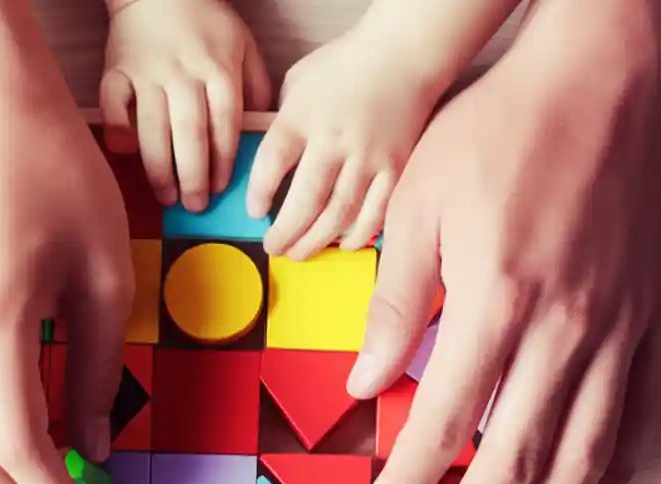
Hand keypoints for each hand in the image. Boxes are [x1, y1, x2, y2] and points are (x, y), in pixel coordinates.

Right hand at [101, 0, 270, 211]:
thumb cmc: (205, 22)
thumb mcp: (243, 45)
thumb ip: (256, 86)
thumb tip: (263, 129)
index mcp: (218, 70)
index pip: (224, 124)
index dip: (223, 161)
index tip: (221, 189)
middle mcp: (183, 74)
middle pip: (190, 132)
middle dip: (193, 174)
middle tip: (195, 206)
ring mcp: (148, 73)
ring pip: (153, 126)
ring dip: (159, 166)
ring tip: (166, 196)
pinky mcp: (117, 70)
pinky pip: (113, 102)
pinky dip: (116, 127)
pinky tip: (123, 153)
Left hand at [247, 33, 437, 259]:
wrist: (404, 53)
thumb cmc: (344, 66)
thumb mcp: (297, 82)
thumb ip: (282, 120)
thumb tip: (268, 161)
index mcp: (302, 116)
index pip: (271, 164)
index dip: (259, 194)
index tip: (255, 212)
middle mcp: (333, 140)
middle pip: (304, 201)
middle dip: (285, 233)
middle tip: (274, 247)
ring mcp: (367, 157)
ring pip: (338, 215)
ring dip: (315, 241)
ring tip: (299, 252)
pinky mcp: (396, 167)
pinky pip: (375, 212)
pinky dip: (357, 235)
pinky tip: (342, 244)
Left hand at [346, 26, 660, 483]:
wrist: (601, 82)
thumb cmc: (502, 132)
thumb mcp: (419, 208)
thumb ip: (396, 304)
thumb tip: (366, 380)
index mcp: (497, 302)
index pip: (441, 424)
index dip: (408, 481)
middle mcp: (565, 329)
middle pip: (515, 459)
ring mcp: (616, 328)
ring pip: (583, 453)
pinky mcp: (649, 318)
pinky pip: (637, 413)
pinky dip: (615, 465)